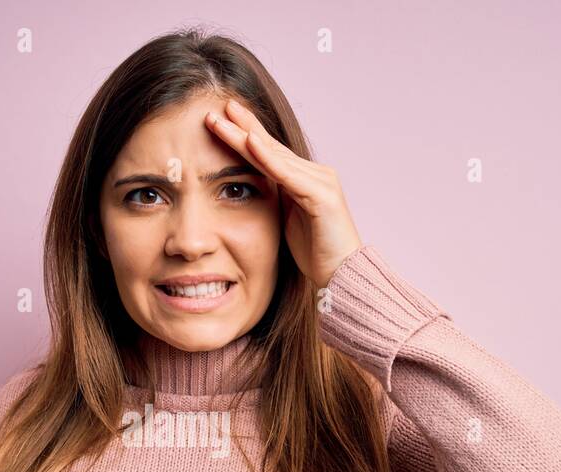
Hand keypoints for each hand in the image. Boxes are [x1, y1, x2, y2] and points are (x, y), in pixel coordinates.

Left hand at [205, 98, 362, 288]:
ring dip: (246, 136)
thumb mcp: (286, 221)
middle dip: (243, 126)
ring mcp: (321, 182)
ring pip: (276, 156)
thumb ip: (274, 200)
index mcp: (304, 180)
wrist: (341, 276)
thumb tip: (249, 190)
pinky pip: (289, 175)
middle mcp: (315, 174)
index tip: (223, 117)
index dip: (246, 134)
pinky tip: (250, 143)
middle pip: (270, 147)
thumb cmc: (316, 253)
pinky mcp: (323, 196)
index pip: (270, 152)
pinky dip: (268, 158)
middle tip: (218, 105)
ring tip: (224, 118)